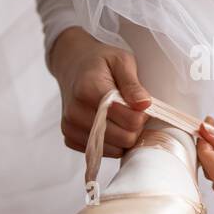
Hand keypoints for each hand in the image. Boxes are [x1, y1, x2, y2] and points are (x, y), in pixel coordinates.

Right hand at [47, 27, 150, 156]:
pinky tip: (108, 124)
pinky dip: (110, 142)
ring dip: (123, 136)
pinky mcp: (69, 137)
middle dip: (134, 127)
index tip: (140, 103)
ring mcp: (70, 126)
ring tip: (120, 116)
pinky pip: (100, 152)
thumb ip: (133, 84)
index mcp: (89, 90)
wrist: (72, 65)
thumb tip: (145, 104)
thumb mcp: (121, 61)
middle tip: (132, 110)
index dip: (143, 114)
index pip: (130, 120)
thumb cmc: (100, 61)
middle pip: (124, 138)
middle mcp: (76, 111)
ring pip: (114, 149)